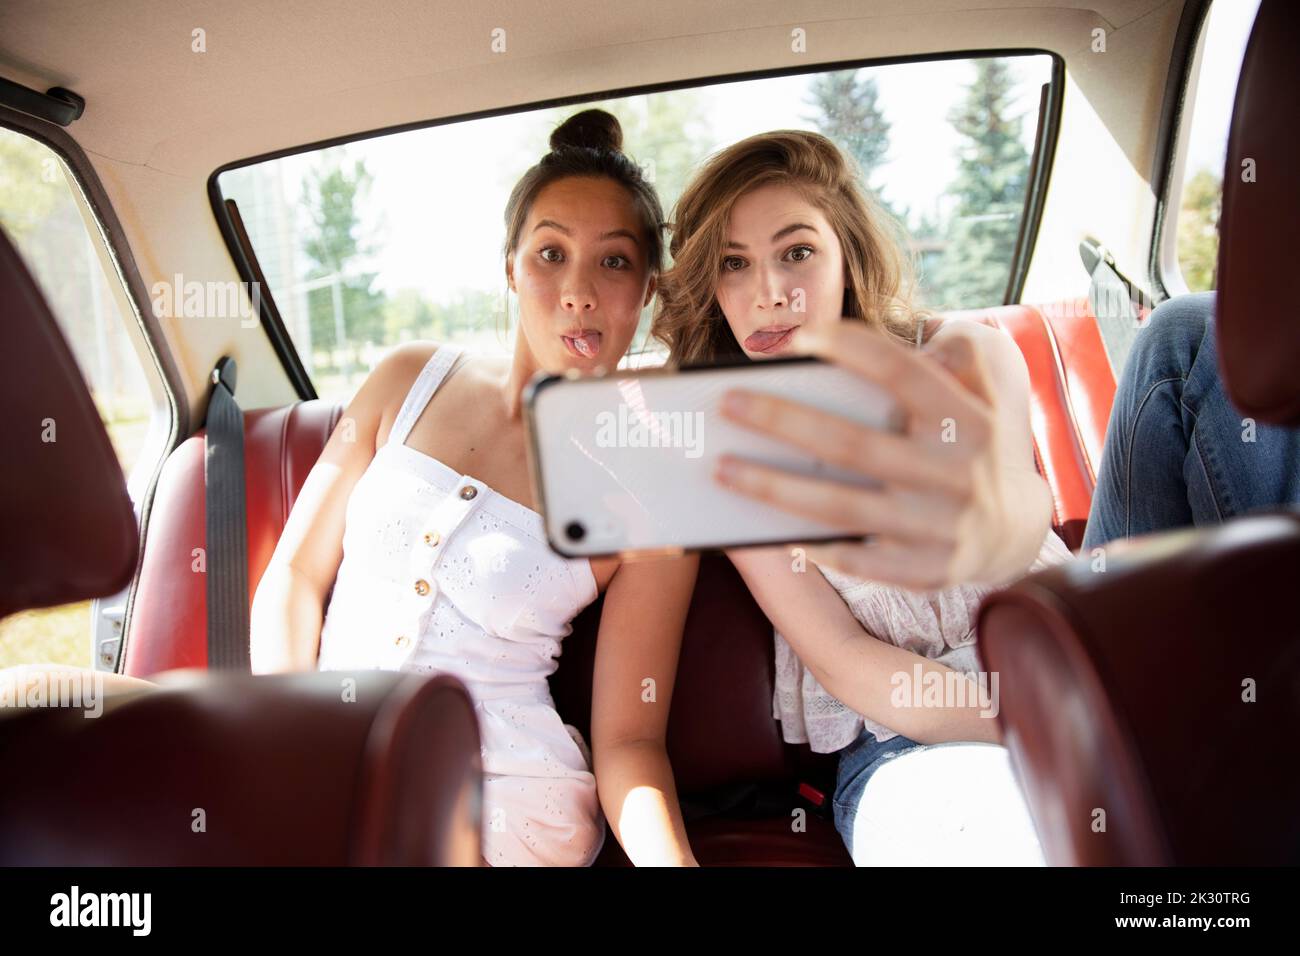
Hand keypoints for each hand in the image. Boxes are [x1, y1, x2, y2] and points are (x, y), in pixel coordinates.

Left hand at [713, 320, 1030, 589]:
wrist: (1017, 528)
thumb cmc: (976, 444)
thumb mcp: (987, 388)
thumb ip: (955, 354)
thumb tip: (899, 346)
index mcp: (967, 419)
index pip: (901, 373)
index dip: (850, 349)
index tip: (797, 338)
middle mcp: (955, 473)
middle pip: (852, 445)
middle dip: (783, 421)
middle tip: (728, 404)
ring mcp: (940, 528)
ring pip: (842, 508)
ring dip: (775, 489)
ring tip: (723, 469)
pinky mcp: (926, 571)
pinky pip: (858, 563)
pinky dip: (814, 548)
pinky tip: (768, 529)